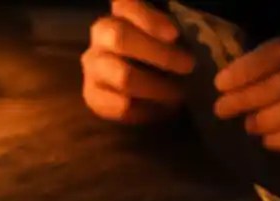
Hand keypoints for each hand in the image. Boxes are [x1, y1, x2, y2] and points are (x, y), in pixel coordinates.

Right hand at [82, 0, 193, 122]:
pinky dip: (145, 109)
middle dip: (158, 54)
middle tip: (188, 66)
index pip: (127, 4)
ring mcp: (92, 65)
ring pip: (122, 76)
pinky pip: (118, 105)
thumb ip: (173, 35)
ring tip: (178, 95)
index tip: (175, 35)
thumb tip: (183, 46)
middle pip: (119, 37)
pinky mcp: (91, 95)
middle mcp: (101, 34)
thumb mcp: (172, 38)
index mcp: (122, 12)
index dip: (150, 19)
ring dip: (155, 86)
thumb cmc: (164, 56)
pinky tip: (160, 110)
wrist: (144, 90)